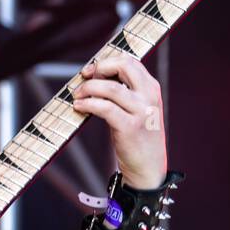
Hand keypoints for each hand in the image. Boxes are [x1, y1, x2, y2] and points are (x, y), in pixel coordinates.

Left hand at [71, 55, 167, 188]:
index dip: (107, 62)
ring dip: (88, 88)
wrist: (149, 168)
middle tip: (84, 77)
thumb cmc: (138, 137)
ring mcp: (141, 112)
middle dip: (100, 67)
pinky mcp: (129, 127)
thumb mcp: (139, 109)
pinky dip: (88, 104)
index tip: (92, 70)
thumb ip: (126, 91)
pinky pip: (104, 108)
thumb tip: (96, 75)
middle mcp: (149, 97)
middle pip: (124, 66)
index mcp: (152, 89)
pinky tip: (79, 106)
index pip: (130, 61)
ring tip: (77, 95)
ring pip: (110, 88)